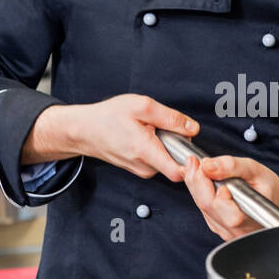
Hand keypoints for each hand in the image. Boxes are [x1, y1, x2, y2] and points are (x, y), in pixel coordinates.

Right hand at [24, 95, 198, 181]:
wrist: (84, 130)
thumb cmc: (108, 117)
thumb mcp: (142, 106)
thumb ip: (171, 118)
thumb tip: (193, 128)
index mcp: (146, 151)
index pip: (179, 172)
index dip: (191, 163)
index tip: (194, 150)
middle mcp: (144, 166)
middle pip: (176, 163)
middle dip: (177, 146)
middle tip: (166, 129)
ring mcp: (140, 170)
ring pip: (166, 161)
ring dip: (166, 146)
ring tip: (151, 131)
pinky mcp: (138, 168)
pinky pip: (157, 160)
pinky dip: (156, 149)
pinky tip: (145, 137)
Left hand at [182, 154, 278, 240]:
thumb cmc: (271, 190)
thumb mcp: (256, 171)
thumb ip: (232, 167)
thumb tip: (208, 165)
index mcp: (248, 218)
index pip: (221, 206)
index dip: (209, 186)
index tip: (205, 166)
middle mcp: (235, 230)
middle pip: (206, 206)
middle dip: (197, 181)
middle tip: (194, 162)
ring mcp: (226, 232)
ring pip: (202, 209)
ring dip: (196, 187)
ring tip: (197, 168)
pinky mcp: (219, 229)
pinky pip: (204, 211)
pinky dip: (200, 194)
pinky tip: (203, 182)